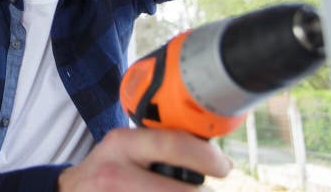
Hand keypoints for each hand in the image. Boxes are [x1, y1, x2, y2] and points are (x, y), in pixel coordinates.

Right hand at [57, 128, 231, 190]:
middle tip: (207, 190)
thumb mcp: (125, 146)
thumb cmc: (107, 167)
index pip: (171, 144)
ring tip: (181, 190)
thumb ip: (159, 145)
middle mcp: (115, 175)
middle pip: (180, 191)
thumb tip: (214, 157)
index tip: (223, 165)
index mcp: (121, 144)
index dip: (206, 157)